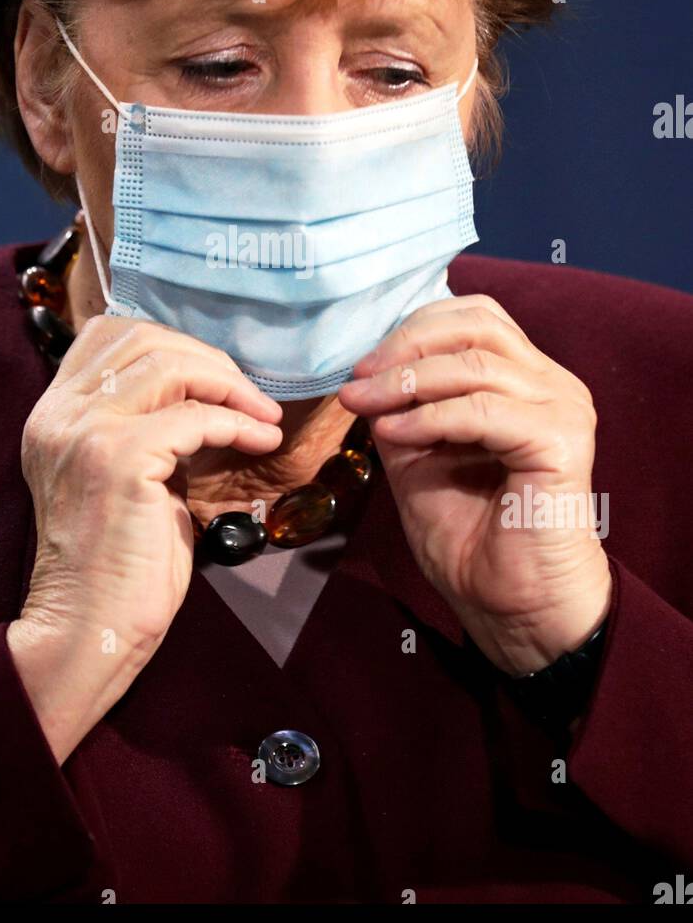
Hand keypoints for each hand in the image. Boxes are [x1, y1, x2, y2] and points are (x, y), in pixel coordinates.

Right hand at [8, 316, 281, 761]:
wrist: (90, 630)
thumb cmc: (118, 565)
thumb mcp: (124, 476)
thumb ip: (142, 426)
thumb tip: (203, 390)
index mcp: (53, 414)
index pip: (108, 332)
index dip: (172, 342)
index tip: (216, 377)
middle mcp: (59, 414)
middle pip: (143, 337)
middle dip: (208, 360)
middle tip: (251, 397)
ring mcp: (84, 431)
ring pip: (168, 363)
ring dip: (229, 385)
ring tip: (261, 416)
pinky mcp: (118, 458)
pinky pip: (194, 416)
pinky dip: (236, 424)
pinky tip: (260, 441)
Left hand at [338, 294, 611, 676]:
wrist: (512, 605)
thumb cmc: (472, 537)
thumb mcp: (419, 456)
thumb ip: (403, 408)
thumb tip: (366, 373)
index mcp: (527, 380)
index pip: (474, 318)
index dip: (412, 331)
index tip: (361, 367)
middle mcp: (553, 384)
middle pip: (477, 324)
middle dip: (406, 345)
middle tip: (358, 378)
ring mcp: (563, 408)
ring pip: (476, 363)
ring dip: (407, 380)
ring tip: (364, 405)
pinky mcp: (561, 441)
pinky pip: (483, 409)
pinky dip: (430, 415)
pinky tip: (393, 431)